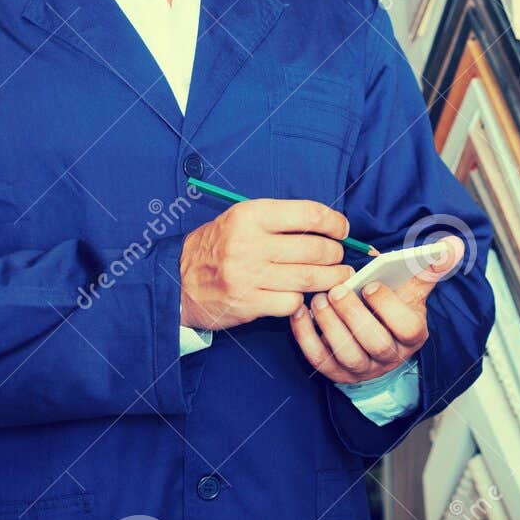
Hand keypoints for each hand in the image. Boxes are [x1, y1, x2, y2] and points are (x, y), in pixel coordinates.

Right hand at [180, 199, 354, 331]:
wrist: (177, 281)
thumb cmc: (218, 246)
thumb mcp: (240, 219)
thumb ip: (280, 219)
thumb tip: (328, 225)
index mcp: (250, 215)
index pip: (309, 215)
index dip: (335, 223)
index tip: (342, 230)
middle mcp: (249, 243)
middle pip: (316, 249)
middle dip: (337, 254)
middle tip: (339, 257)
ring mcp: (248, 276)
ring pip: (310, 278)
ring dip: (332, 279)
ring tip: (338, 276)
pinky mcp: (248, 304)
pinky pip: (293, 303)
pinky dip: (303, 300)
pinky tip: (302, 295)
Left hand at [290, 236, 465, 383]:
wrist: (376, 337)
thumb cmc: (394, 305)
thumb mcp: (413, 288)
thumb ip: (432, 266)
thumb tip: (451, 244)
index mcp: (412, 334)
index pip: (407, 328)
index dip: (388, 307)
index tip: (370, 285)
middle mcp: (390, 356)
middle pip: (375, 343)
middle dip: (354, 316)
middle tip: (337, 290)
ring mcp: (363, 368)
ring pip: (347, 355)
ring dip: (330, 326)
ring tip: (318, 299)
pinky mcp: (337, 373)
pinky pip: (320, 360)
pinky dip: (306, 337)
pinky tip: (301, 312)